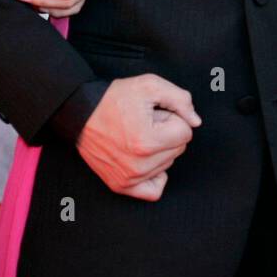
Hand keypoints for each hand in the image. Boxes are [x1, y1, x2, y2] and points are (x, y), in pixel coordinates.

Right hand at [75, 74, 200, 200]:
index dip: (172, 117)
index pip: (185, 132)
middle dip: (166, 132)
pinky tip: (146, 159)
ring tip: (137, 135)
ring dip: (158, 149)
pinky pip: (154, 190)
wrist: (81, 111)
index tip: (154, 113)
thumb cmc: (113, 98)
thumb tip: (195, 121)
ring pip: (168, 164)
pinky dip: (156, 175)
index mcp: (147, 141)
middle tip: (144, 123)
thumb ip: (180, 100)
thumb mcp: (150, 86)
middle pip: (178, 149)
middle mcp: (139, 165)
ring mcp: (129, 178)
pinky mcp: (121, 185)